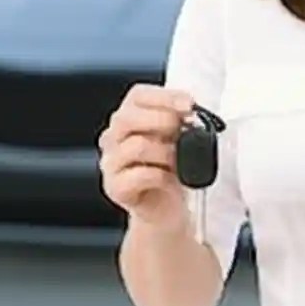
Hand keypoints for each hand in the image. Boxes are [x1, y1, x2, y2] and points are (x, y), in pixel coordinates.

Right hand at [97, 83, 195, 230]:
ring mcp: (110, 162)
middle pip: (127, 117)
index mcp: (128, 117)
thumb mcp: (177, 138)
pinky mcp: (115, 187)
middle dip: (162, 120)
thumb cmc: (172, 169)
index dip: (165, 96)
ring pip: (136, 146)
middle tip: (183, 131)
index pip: (137, 95)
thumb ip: (180, 120)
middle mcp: (113, 137)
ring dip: (166, 152)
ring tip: (180, 161)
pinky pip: (139, 175)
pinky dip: (161, 175)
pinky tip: (169, 179)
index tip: (190, 104)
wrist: (166, 209)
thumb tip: (193, 111)